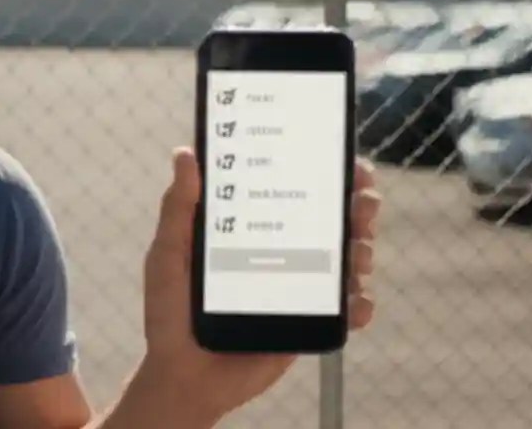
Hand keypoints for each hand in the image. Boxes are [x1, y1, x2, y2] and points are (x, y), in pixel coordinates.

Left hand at [135, 147, 380, 424]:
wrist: (184, 377)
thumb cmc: (170, 312)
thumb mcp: (168, 255)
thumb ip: (177, 209)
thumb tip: (184, 154)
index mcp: (252, 226)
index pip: (295, 187)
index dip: (327, 170)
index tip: (347, 162)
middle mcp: (282, 249)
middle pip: (334, 218)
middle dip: (360, 205)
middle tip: (362, 206)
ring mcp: (299, 285)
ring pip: (349, 258)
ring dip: (362, 250)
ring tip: (356, 256)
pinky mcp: (309, 320)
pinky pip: (347, 309)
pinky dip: (360, 303)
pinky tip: (355, 302)